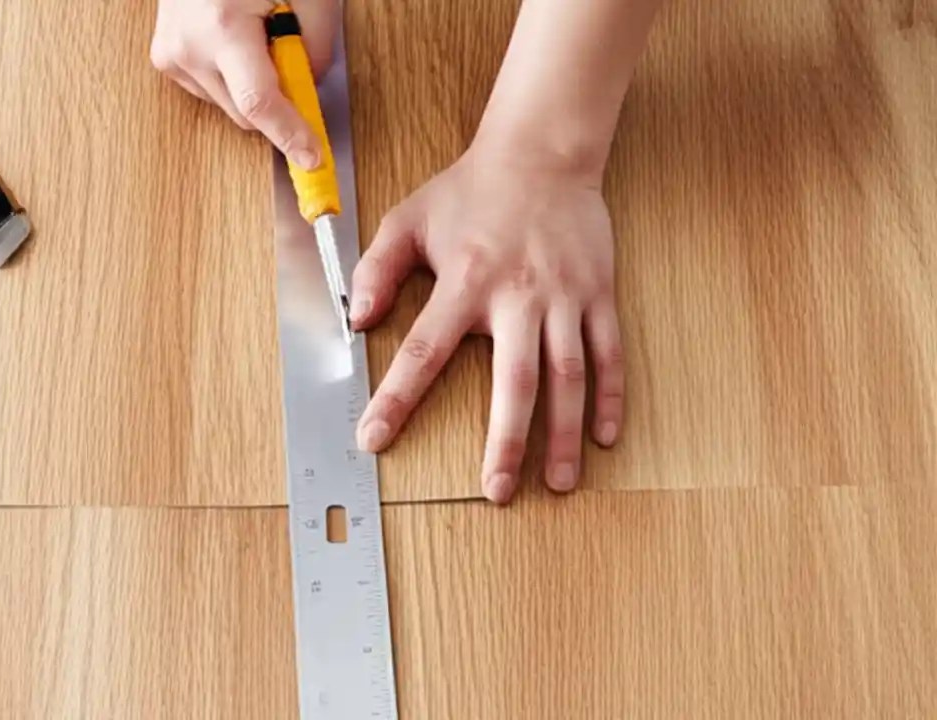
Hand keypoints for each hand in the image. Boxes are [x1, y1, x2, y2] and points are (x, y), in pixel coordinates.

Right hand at [150, 0, 337, 168]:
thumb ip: (316, 43)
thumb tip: (309, 87)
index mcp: (222, 26)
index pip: (259, 102)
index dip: (289, 133)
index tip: (311, 158)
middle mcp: (188, 45)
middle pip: (246, 113)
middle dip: (277, 99)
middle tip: (290, 56)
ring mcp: (171, 53)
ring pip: (229, 105)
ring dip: (252, 84)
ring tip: (253, 32)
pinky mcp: (164, 58)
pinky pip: (210, 90)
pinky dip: (231, 75)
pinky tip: (233, 38)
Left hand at [350, 149, 625, 503]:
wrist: (541, 152)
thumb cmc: (469, 191)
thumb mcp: (407, 219)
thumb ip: (376, 269)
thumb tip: (358, 318)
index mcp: (464, 281)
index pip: (423, 350)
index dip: (397, 397)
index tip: (374, 438)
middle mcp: (517, 294)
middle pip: (513, 379)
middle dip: (506, 440)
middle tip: (496, 490)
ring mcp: (565, 296)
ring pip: (569, 376)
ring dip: (564, 433)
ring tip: (558, 482)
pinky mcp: (598, 293)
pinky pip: (609, 353)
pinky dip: (612, 396)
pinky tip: (604, 436)